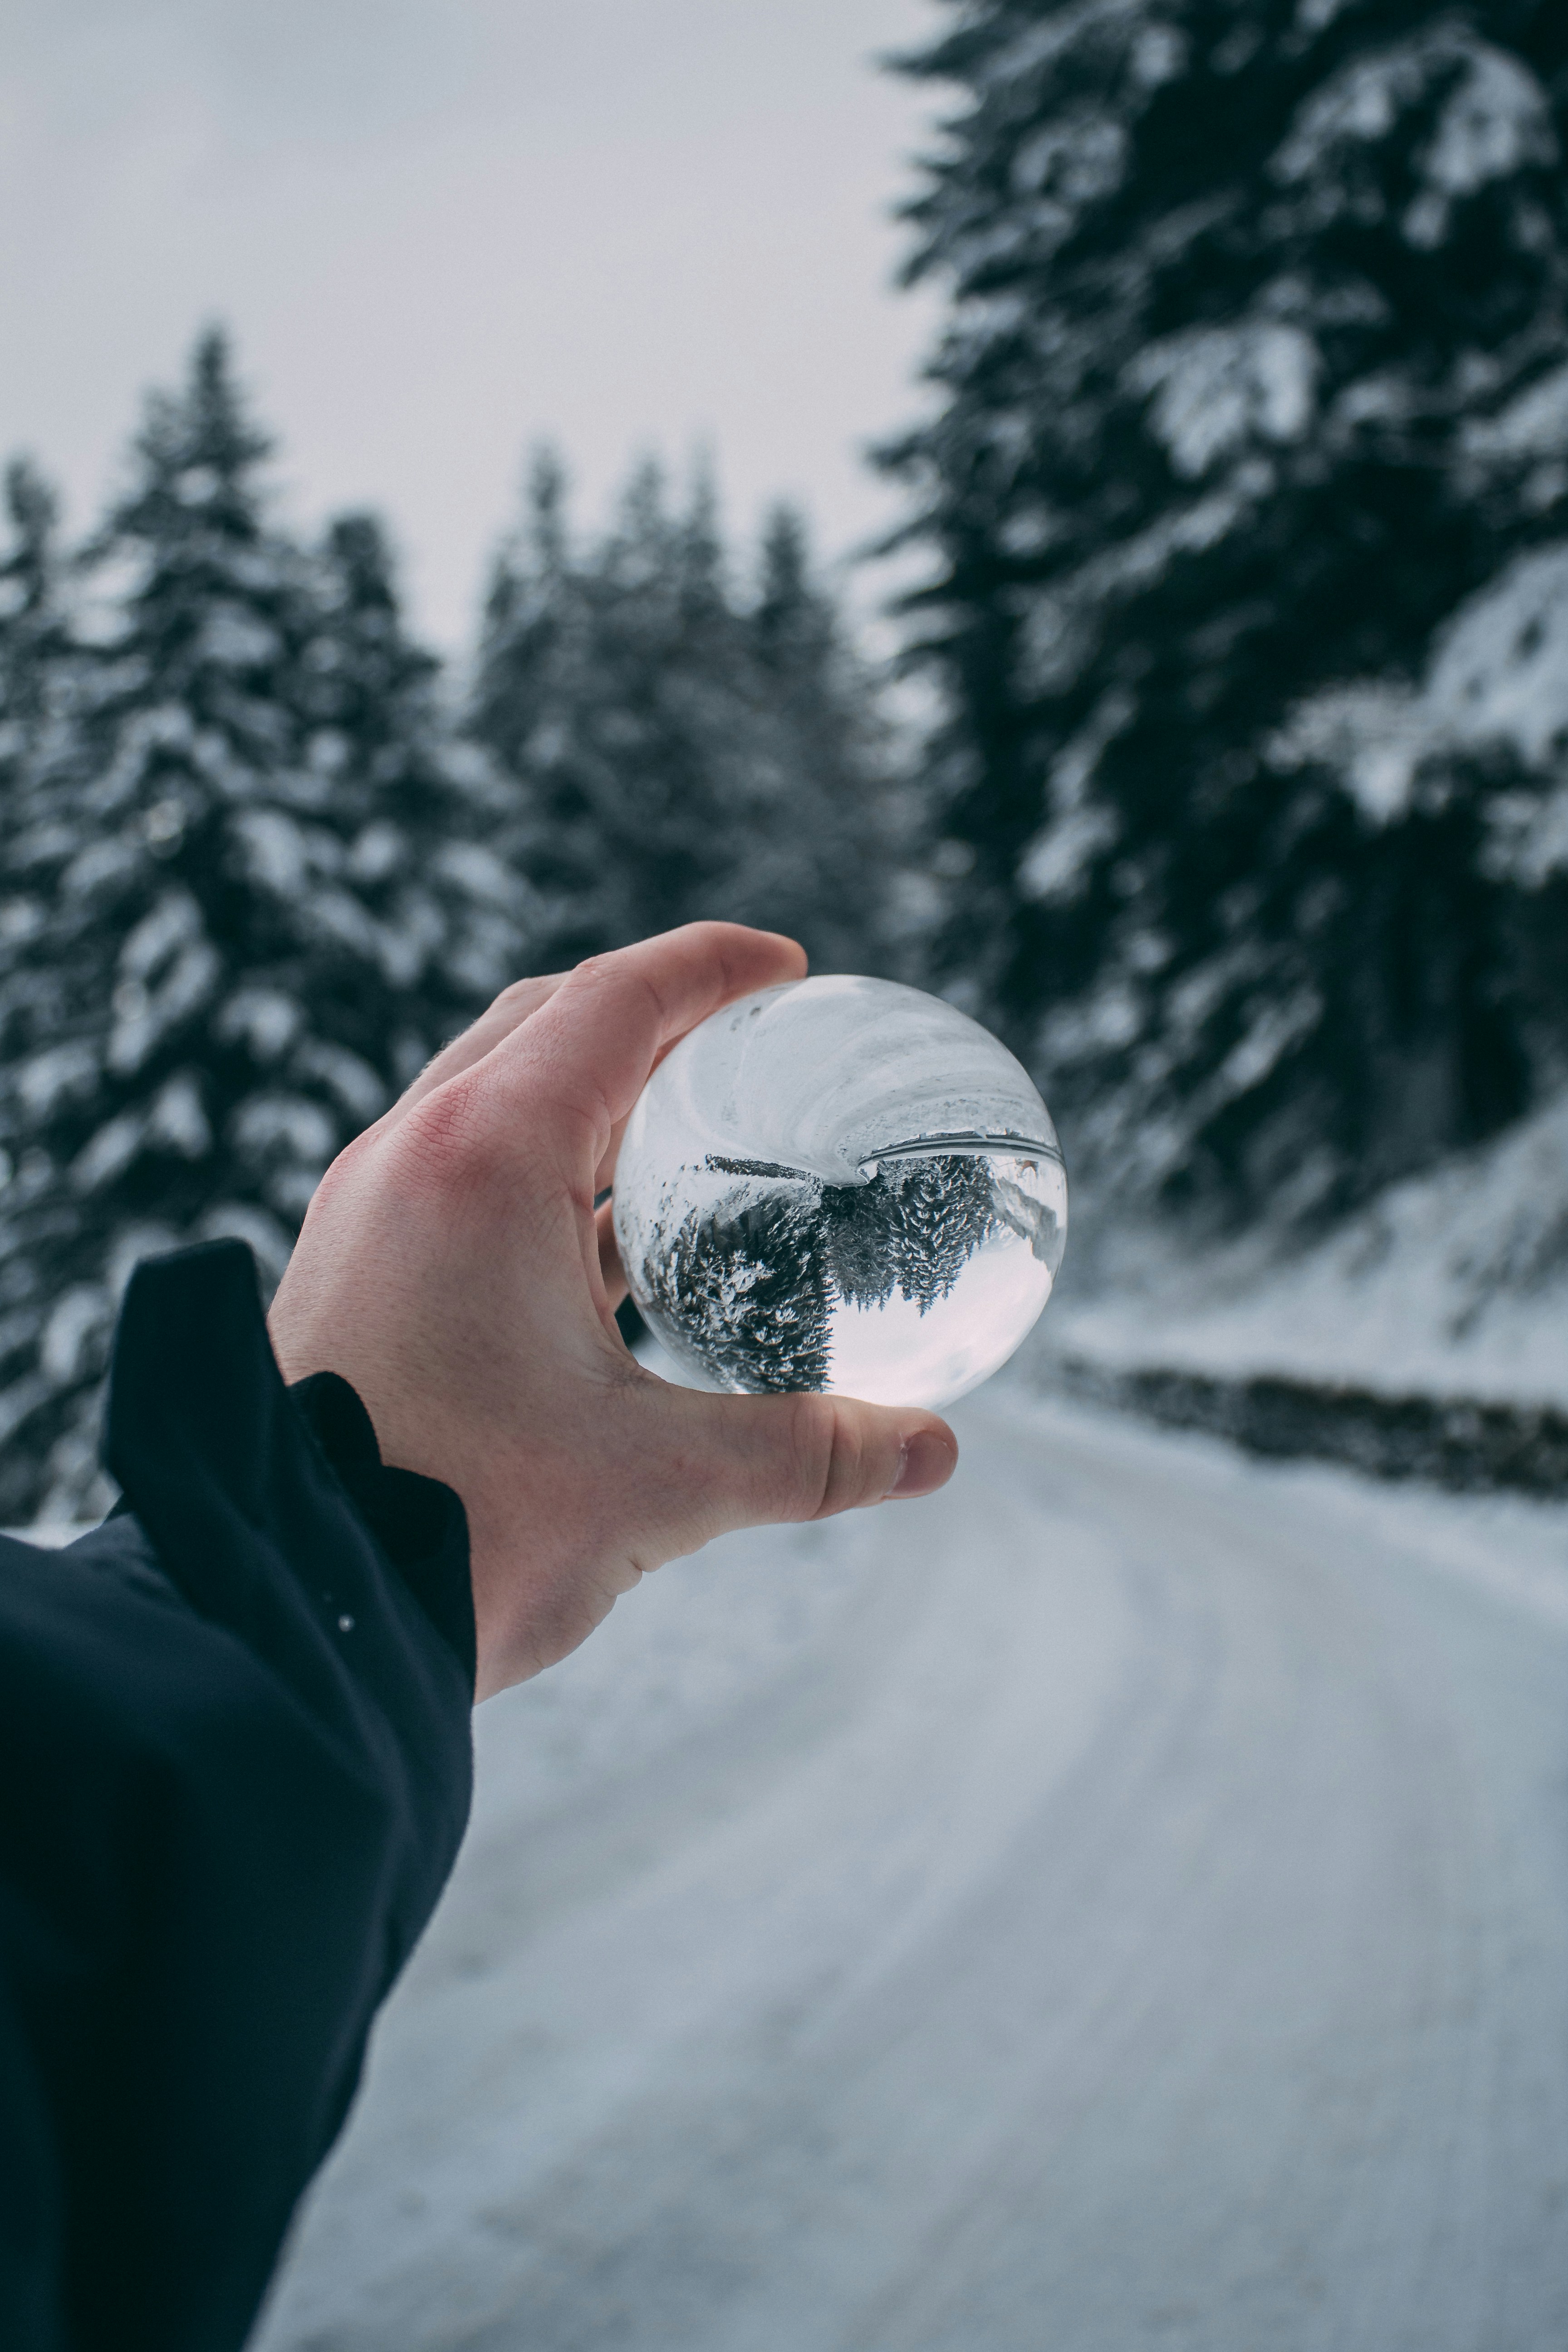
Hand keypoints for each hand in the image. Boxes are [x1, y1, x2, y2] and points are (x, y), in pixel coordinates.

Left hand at [267, 924, 957, 1697]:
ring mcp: (370, 1212)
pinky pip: (460, 1172)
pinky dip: (544, 1168)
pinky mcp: (354, 1271)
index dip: (709, 967)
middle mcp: (412, 1158)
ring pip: (492, 1096)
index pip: (612, 1000)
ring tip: (692, 1128)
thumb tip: (929, 1451)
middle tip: (749, 1039)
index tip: (787, 967)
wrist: (286, 1608)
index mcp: (483, 1159)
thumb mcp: (655, 1486)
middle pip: (545, 1023)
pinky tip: (609, 1240)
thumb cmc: (452, 1531)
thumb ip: (805, 1454)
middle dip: (652, 1011)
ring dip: (592, 1091)